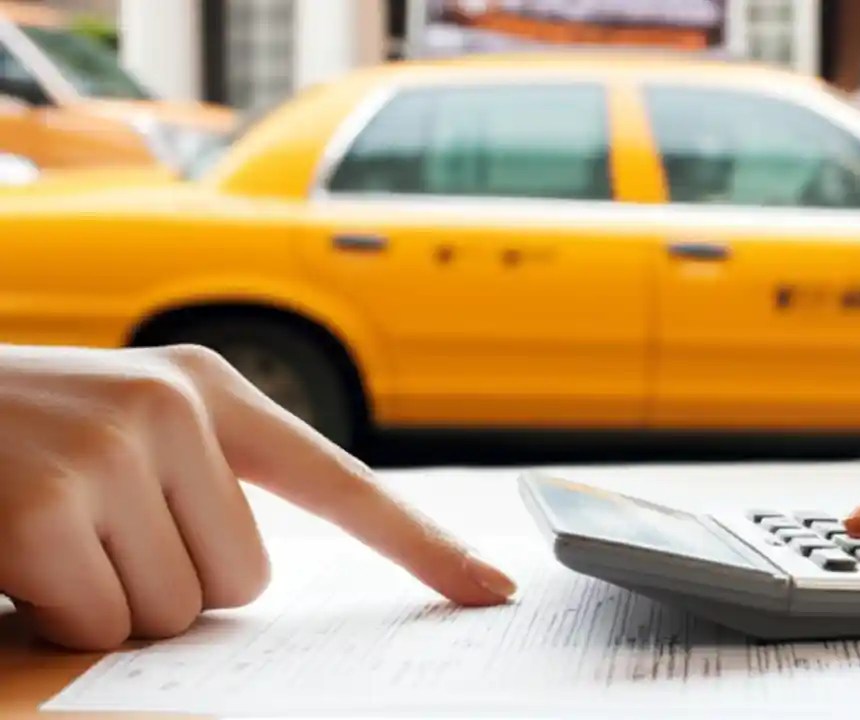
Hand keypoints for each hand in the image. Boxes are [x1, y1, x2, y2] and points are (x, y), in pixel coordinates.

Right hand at [0, 344, 514, 650]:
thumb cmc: (14, 439)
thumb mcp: (119, 433)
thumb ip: (201, 488)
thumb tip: (255, 586)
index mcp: (208, 390)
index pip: (342, 482)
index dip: (422, 544)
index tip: (493, 588)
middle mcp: (173, 407)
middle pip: (245, 582)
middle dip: (167, 583)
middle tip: (86, 529)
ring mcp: (110, 451)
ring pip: (176, 613)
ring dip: (107, 601)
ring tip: (44, 532)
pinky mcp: (45, 506)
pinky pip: (100, 627)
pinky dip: (52, 615)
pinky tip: (10, 551)